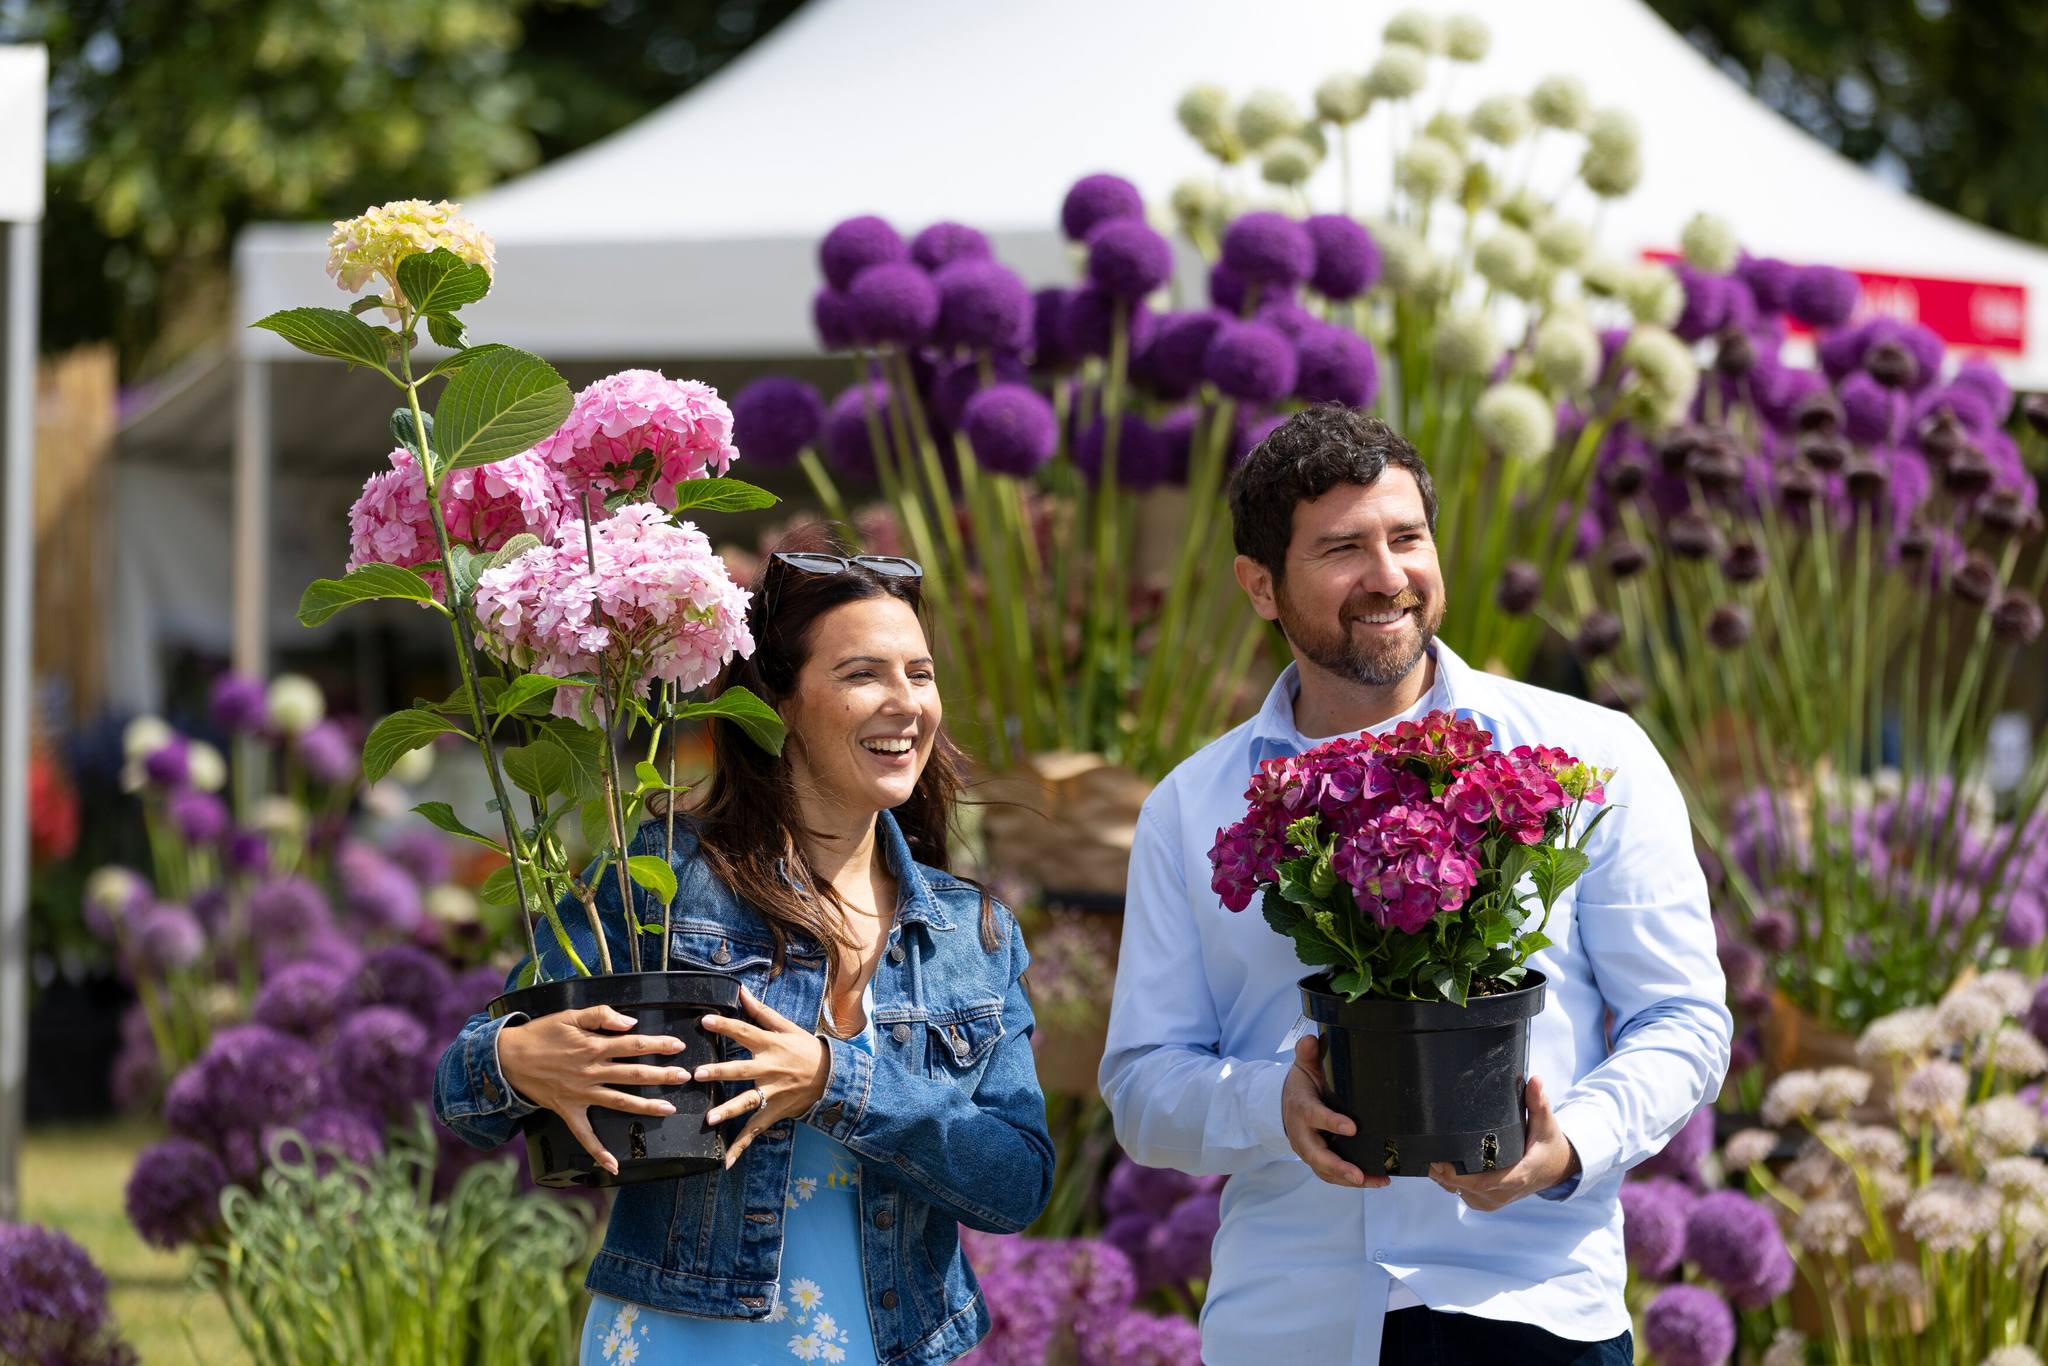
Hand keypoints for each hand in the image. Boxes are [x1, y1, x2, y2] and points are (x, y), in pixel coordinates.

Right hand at [497, 1005, 688, 1176]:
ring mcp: (581, 1094)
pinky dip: (598, 1152)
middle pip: (633, 1074)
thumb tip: (630, 1022)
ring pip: (619, 1101)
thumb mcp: (570, 1015)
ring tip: (669, 1109)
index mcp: (593, 1047)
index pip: (633, 1046)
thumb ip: (601, 1015)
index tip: (678, 1047)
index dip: (657, 1045)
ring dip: (645, 1106)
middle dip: (661, 1076)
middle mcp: (590, 1072)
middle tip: (685, 1077)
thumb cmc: (541, 1034)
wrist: (508, 1058)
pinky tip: (614, 1166)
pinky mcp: (568, 1111)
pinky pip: (585, 1136)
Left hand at [694, 986, 830, 1168]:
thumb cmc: (805, 1048)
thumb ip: (761, 1011)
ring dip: (728, 1110)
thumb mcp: (786, 1027)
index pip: (744, 1032)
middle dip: (720, 1072)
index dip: (725, 1025)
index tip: (704, 1020)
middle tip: (698, 1074)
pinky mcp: (775, 1111)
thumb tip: (740, 991)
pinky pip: (755, 1130)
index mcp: (770, 1045)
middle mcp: (769, 1069)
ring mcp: (772, 1092)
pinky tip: (726, 1161)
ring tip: (709, 1119)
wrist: (833, 1076)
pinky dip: (741, 1146)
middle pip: (741, 1070)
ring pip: (747, 1102)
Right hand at [1282, 1035, 1389, 1188]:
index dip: (1330, 1123)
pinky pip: (1331, 1175)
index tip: (1352, 1128)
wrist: (1283, 1105)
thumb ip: (1307, 1054)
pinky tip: (1375, 1180)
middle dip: (1337, 1166)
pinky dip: (1351, 1181)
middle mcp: (1302, 1134)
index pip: (1314, 1116)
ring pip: (1325, 1170)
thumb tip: (1310, 1040)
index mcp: (1301, 1108)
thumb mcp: (1303, 1066)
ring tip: (1376, 1180)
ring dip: (1349, 1179)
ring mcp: (1308, 1150)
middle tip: (1357, 1174)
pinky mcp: (1317, 1160)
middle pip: (1316, 1154)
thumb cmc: (1300, 1086)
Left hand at [1429, 1077, 1578, 1210]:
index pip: (1482, 1182)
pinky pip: (1464, 1195)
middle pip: (1466, 1188)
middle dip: (1444, 1173)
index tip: (1438, 1161)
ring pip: (1461, 1193)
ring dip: (1445, 1178)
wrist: (1556, 1169)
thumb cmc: (1547, 1144)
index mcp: (1518, 1175)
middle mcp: (1505, 1193)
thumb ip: (1538, 1102)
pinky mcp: (1488, 1202)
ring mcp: (1495, 1201)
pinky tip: (1444, 1168)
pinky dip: (1452, 1183)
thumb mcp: (1546, 1123)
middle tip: (1428, 1152)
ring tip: (1433, 1157)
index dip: (1457, 1176)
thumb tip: (1535, 1081)